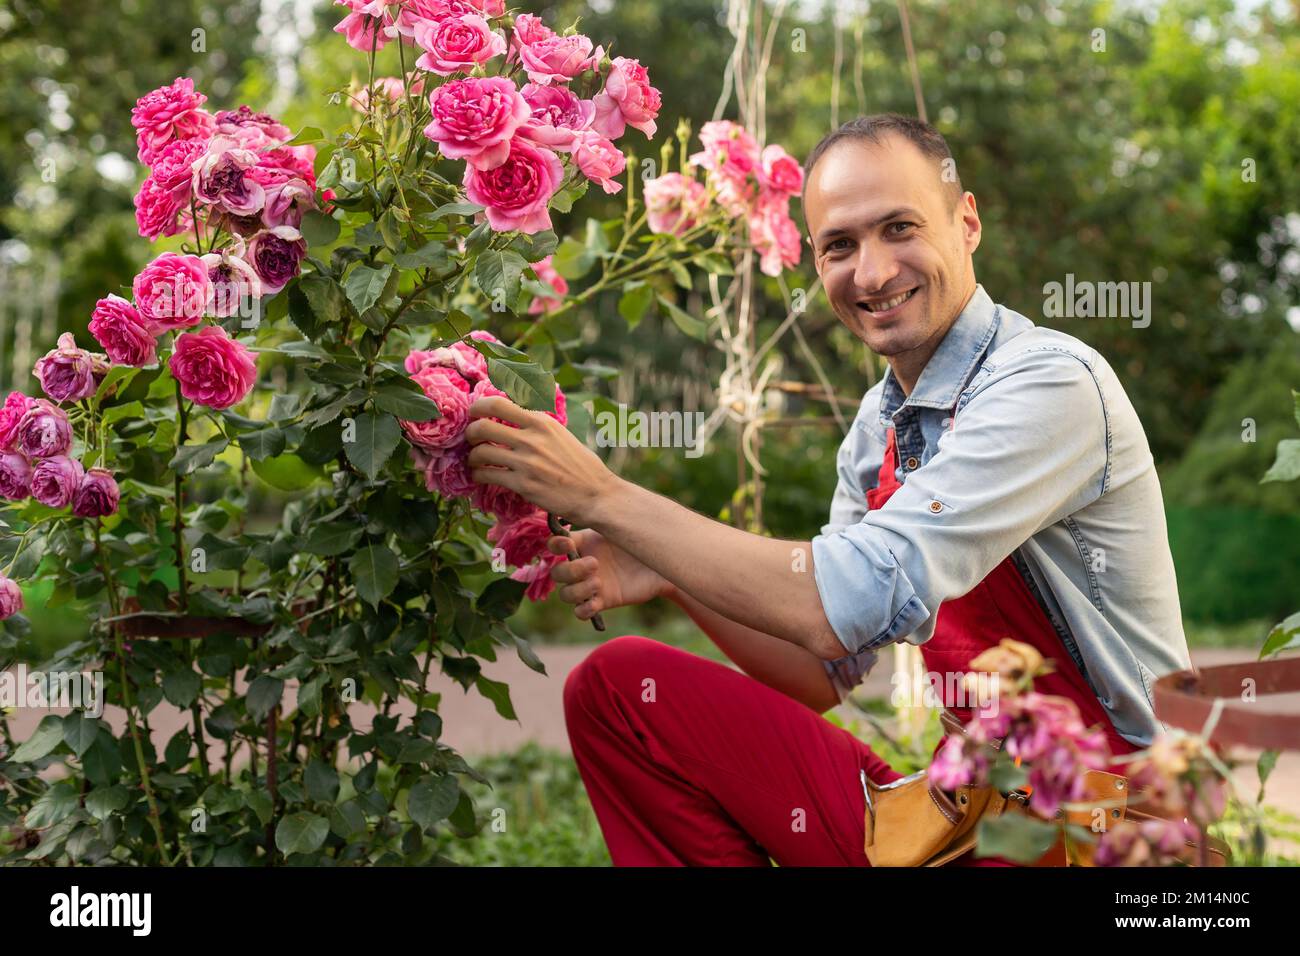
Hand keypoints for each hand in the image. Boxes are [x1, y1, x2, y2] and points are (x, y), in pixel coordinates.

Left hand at [465, 395, 618, 524]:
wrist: (597, 495)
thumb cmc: (582, 466)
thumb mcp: (561, 436)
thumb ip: (538, 427)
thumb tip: (515, 418)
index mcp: (542, 422)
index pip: (497, 403)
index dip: (478, 407)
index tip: (474, 413)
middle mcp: (532, 439)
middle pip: (482, 426)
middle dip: (470, 433)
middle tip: (472, 440)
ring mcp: (526, 462)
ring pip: (480, 453)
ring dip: (472, 458)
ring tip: (476, 462)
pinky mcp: (522, 485)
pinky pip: (487, 476)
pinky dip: (478, 476)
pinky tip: (482, 477)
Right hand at [546, 528, 673, 621]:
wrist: (664, 562)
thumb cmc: (642, 538)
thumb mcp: (621, 526)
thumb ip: (602, 519)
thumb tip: (584, 502)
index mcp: (582, 543)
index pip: (554, 545)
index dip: (555, 546)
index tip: (568, 544)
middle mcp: (582, 564)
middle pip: (556, 574)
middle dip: (571, 570)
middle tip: (595, 564)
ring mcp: (590, 584)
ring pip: (566, 594)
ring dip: (577, 591)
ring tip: (598, 582)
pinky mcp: (602, 601)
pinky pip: (581, 612)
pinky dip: (584, 610)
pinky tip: (595, 603)